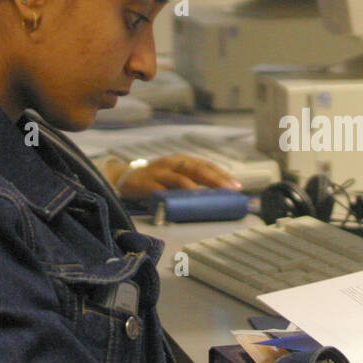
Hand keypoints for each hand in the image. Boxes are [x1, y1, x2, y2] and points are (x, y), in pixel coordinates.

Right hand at [106, 153, 241, 200]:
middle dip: (215, 180)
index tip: (236, 186)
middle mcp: (172, 163)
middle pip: (197, 169)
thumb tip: (216, 197)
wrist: (125, 178)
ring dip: (197, 188)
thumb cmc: (156, 179)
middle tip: (229, 190)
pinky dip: (174, 195)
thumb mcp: (175, 176)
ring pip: (181, 178)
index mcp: (182, 160)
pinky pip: (163, 190)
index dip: (222, 175)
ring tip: (210, 197)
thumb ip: (192, 182)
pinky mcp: (147, 184)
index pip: (206, 165)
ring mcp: (159, 172)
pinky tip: (183, 201)